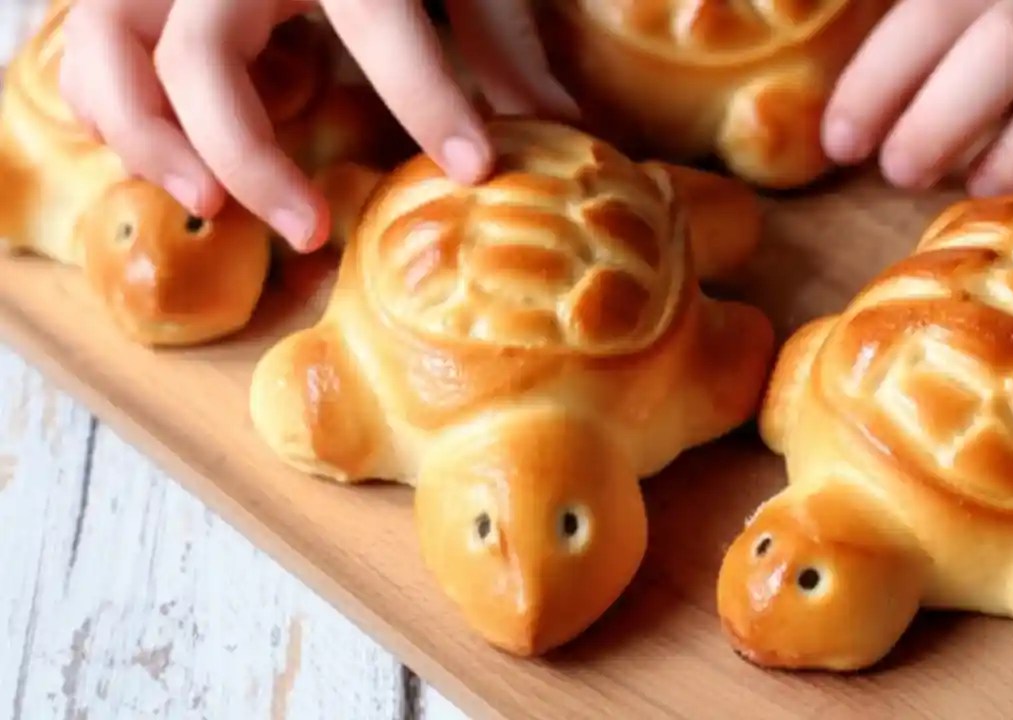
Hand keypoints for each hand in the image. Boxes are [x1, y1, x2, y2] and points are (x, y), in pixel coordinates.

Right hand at [58, 0, 577, 250]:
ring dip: (149, 140)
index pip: (380, 21)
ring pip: (110, 49)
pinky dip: (106, 107)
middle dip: (249, 155)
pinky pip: (85, 50)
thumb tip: (564, 125)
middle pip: (201, 54)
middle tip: (309, 229)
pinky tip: (166, 160)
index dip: (429, 98)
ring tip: (208, 207)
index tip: (475, 169)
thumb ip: (497, 37)